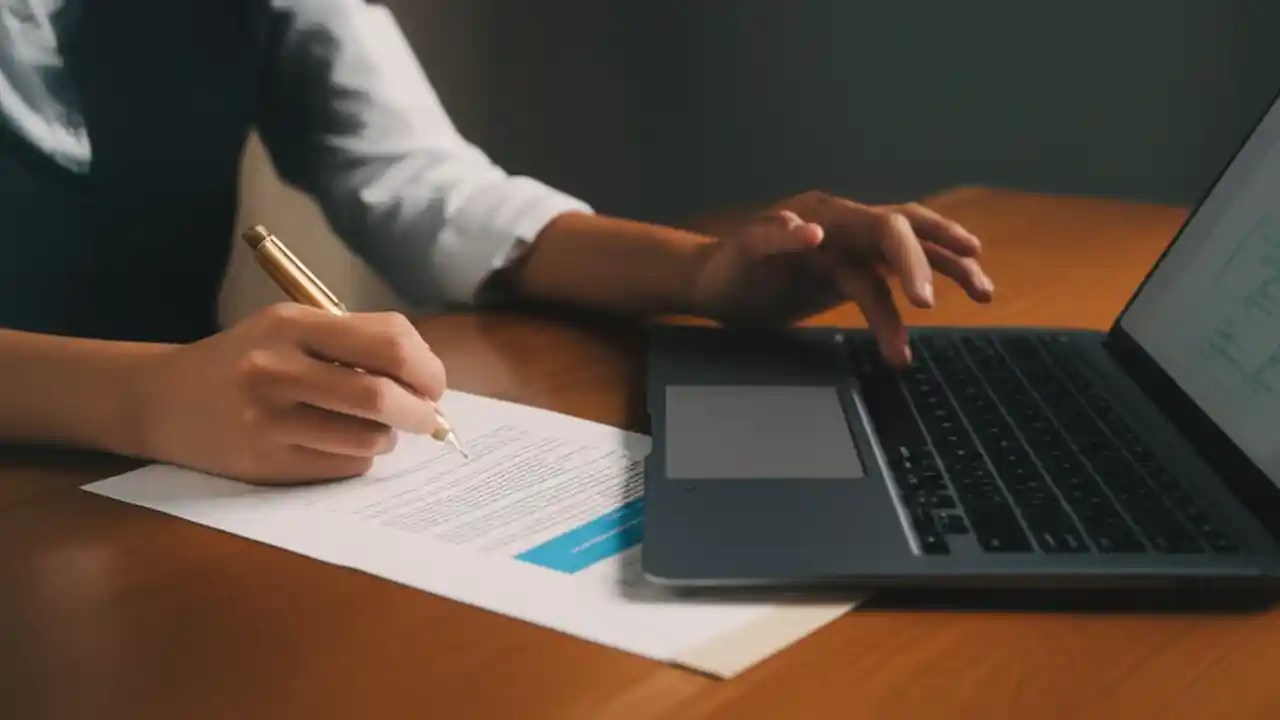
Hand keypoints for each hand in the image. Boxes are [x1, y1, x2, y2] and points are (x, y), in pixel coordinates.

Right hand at [135, 303, 445, 483]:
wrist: (163, 398)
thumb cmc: (246, 360)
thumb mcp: (291, 329)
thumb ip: (355, 343)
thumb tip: (427, 380)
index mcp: (293, 324)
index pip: (388, 341)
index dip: (426, 367)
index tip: (432, 383)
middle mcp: (277, 367)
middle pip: (380, 394)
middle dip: (419, 411)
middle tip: (426, 418)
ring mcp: (267, 418)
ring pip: (365, 438)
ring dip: (387, 438)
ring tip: (377, 431)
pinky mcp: (263, 461)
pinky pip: (341, 466)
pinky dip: (358, 458)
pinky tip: (343, 445)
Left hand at [689, 190, 994, 365]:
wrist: (714, 283)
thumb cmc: (727, 267)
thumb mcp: (744, 253)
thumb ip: (774, 236)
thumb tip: (810, 228)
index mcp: (828, 214)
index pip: (884, 227)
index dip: (910, 259)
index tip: (922, 301)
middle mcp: (846, 225)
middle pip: (909, 233)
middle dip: (945, 260)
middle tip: (979, 292)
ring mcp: (850, 248)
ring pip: (910, 252)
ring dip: (948, 270)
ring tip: (986, 293)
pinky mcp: (848, 272)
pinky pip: (888, 282)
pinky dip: (909, 298)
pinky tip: (927, 320)